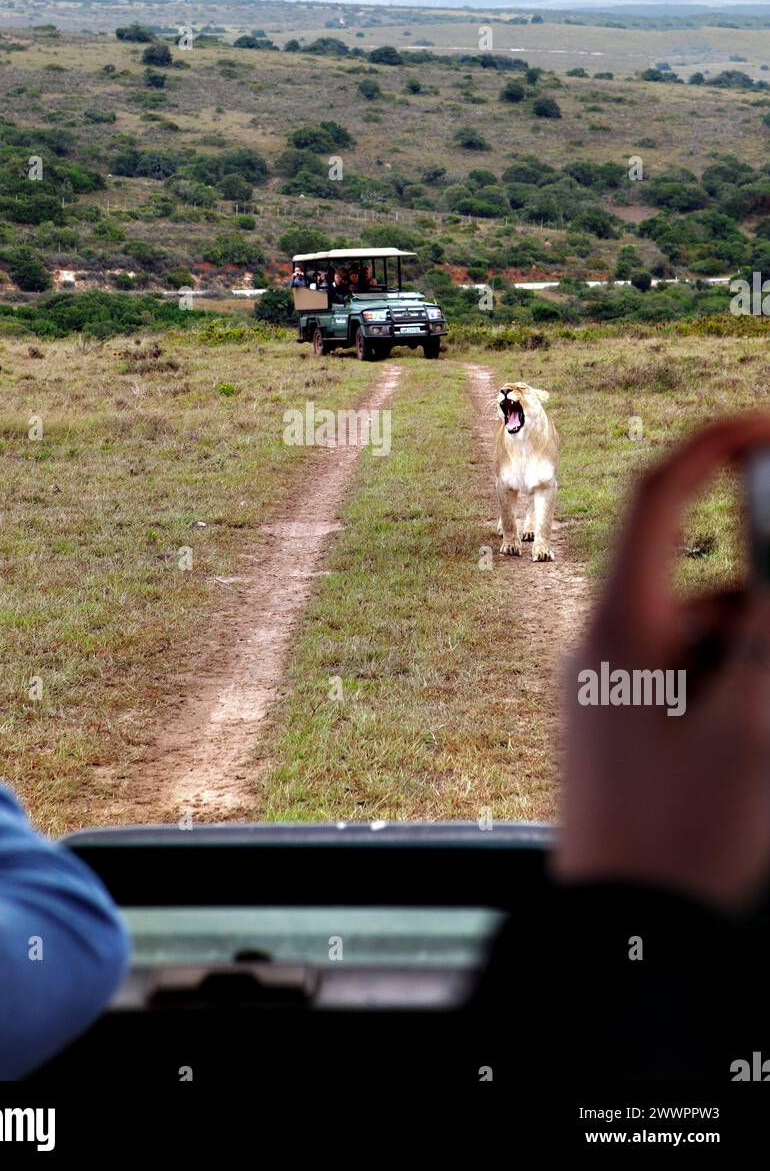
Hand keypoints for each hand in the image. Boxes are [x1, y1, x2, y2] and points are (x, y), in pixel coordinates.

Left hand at [555, 414, 769, 910]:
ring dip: (751, 655)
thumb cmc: (681, 833)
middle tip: (767, 681)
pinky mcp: (618, 720)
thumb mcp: (752, 724)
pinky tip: (750, 737)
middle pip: (697, 580)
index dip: (713, 444)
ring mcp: (607, 683)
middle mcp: (603, 641)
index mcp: (620, 623)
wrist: (620, 932)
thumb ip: (768, 630)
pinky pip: (684, 676)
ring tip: (756, 725)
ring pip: (698, 635)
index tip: (766, 423)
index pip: (658, 497)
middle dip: (759, 604)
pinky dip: (731, 688)